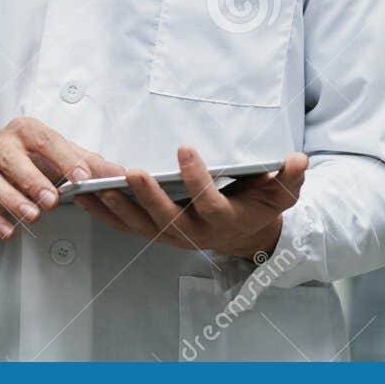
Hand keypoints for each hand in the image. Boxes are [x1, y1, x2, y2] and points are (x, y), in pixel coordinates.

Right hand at [0, 116, 108, 239]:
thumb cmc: (27, 157)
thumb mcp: (56, 153)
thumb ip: (87, 162)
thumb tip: (118, 174)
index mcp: (25, 131)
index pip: (47, 141)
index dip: (65, 159)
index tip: (82, 177)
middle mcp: (1, 146)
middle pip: (14, 161)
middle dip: (34, 181)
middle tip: (51, 200)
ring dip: (14, 201)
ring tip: (33, 215)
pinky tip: (8, 230)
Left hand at [76, 146, 308, 258]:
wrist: (243, 235)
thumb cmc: (258, 207)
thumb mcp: (282, 193)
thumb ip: (290, 177)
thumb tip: (300, 159)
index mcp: (223, 219)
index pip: (208, 200)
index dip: (196, 177)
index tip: (185, 147)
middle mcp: (193, 232)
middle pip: (166, 218)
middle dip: (148, 196)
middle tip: (131, 171)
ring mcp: (169, 235)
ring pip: (138, 225)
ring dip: (116, 205)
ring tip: (96, 182)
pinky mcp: (152, 233)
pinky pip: (123, 226)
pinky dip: (103, 212)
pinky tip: (84, 194)